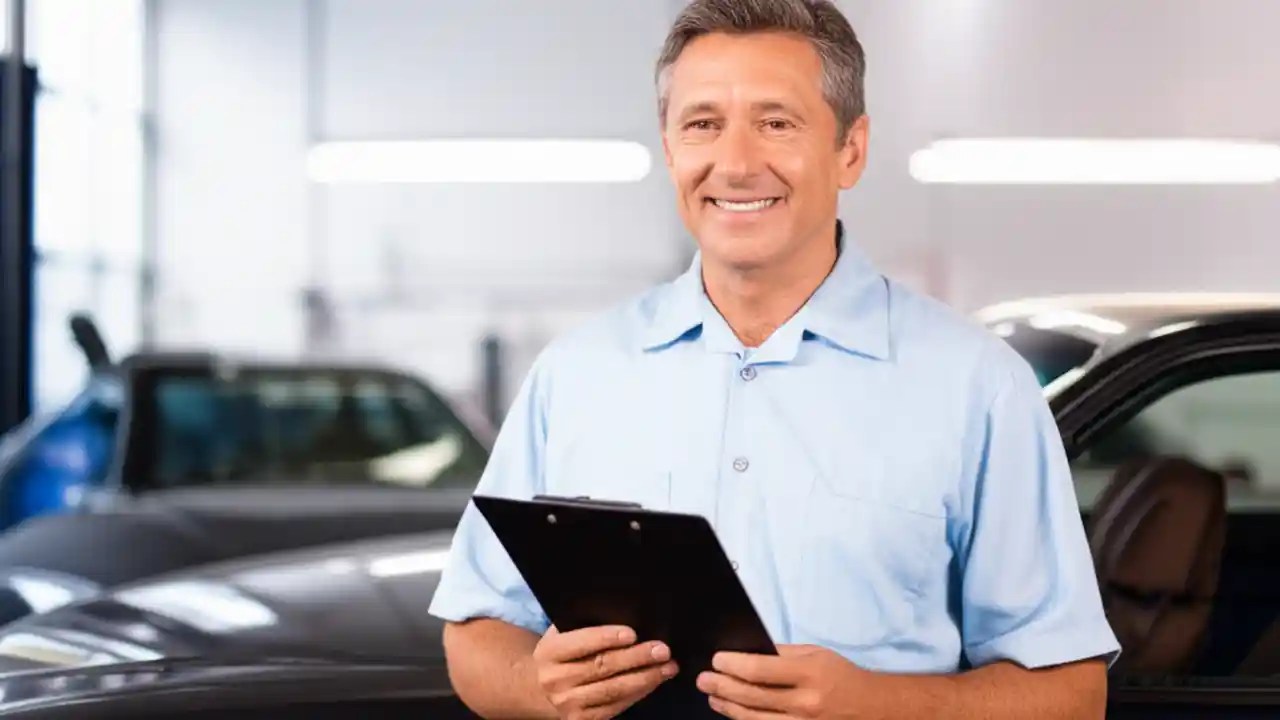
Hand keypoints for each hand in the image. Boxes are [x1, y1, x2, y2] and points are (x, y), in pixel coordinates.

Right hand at [533, 624, 678, 719]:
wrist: (542, 686)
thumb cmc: (564, 651)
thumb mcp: (564, 632)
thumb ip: (585, 623)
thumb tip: (625, 611)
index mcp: (549, 652)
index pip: (580, 643)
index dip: (606, 637)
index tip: (632, 633)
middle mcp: (555, 680)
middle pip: (601, 667)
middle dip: (636, 657)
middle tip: (662, 649)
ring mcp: (567, 703)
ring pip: (612, 690)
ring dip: (645, 678)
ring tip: (668, 666)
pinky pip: (615, 707)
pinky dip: (638, 693)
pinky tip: (654, 681)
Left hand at [697, 644, 866, 718]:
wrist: (870, 708)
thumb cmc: (840, 675)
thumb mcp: (815, 654)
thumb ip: (782, 654)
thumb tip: (747, 652)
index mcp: (809, 674)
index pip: (760, 670)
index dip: (733, 665)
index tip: (717, 659)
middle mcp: (805, 703)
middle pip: (752, 697)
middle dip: (722, 687)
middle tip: (704, 679)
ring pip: (755, 719)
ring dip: (728, 708)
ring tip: (712, 698)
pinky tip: (734, 714)